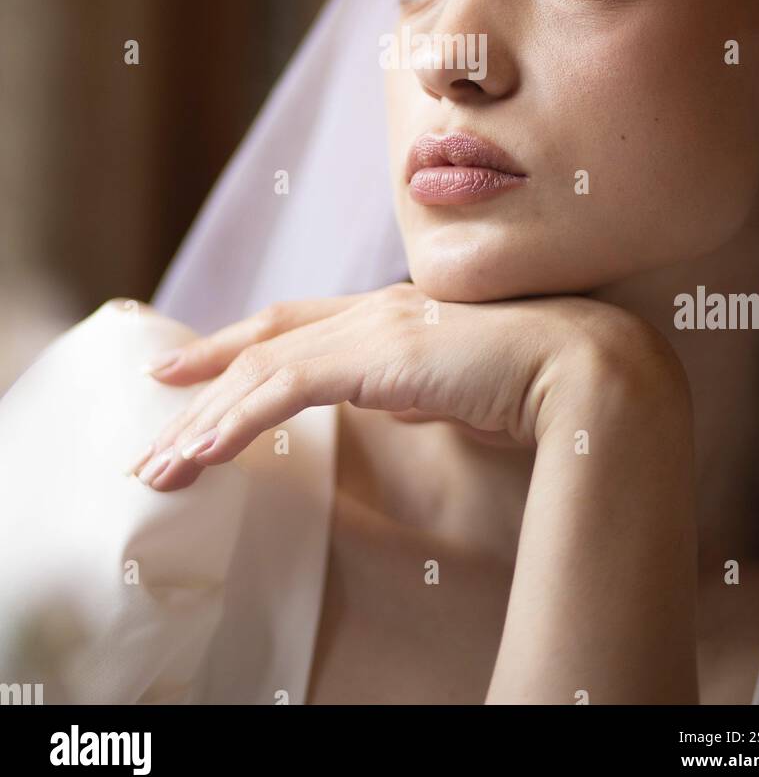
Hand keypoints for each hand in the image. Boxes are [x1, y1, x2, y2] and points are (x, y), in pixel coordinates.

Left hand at [130, 283, 686, 491]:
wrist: (585, 367)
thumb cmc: (539, 378)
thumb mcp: (461, 380)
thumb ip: (423, 381)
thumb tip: (399, 398)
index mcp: (396, 311)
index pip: (298, 323)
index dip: (239, 343)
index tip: (191, 366)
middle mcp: (375, 309)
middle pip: (266, 340)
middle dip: (204, 379)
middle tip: (154, 422)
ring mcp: (373, 326)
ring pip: (262, 369)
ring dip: (203, 421)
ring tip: (159, 467)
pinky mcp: (374, 356)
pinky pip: (281, 391)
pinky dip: (234, 424)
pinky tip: (200, 455)